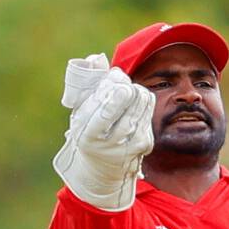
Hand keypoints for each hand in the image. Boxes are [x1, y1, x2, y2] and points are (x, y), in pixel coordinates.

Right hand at [52, 56, 154, 210]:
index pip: (105, 107)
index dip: (112, 86)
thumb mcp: (80, 111)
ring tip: (128, 91)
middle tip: (122, 84)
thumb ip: (87, 84)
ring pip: (140, 105)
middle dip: (126, 86)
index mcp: (88, 134)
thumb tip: (96, 59)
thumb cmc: (89, 131)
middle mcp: (109, 143)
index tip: (115, 76)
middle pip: (126, 103)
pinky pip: (148, 112)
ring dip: (136, 91)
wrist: (101, 169)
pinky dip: (143, 102)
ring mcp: (129, 145)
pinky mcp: (144, 145)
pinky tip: (135, 104)